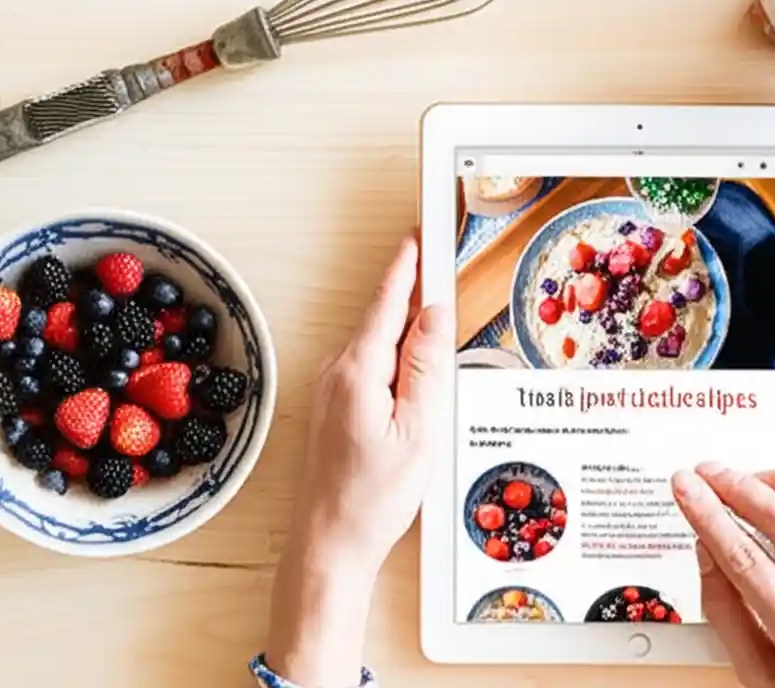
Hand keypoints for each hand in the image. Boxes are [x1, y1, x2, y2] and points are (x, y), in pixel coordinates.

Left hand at [267, 236, 449, 686]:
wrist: (330, 544)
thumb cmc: (373, 498)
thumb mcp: (417, 429)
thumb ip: (425, 366)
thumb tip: (434, 312)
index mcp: (359, 370)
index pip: (388, 301)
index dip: (408, 264)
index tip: (421, 231)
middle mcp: (337, 371)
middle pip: (385, 319)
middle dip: (415, 295)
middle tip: (444, 267)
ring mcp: (332, 389)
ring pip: (379, 345)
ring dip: (409, 333)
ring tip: (442, 328)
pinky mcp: (335, 407)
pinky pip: (370, 367)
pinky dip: (396, 360)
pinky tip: (417, 375)